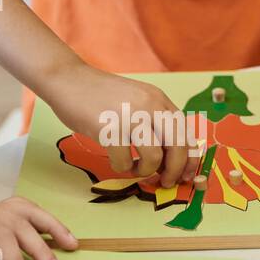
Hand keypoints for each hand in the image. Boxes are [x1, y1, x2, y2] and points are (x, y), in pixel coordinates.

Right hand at [44, 64, 195, 186]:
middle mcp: (150, 105)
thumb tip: (173, 161)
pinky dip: (122, 167)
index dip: (191, 159)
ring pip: (154, 157)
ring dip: (146, 171)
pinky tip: (117, 160)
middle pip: (178, 147)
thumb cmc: (103, 96)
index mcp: (160, 100)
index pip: (187, 134)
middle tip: (166, 182)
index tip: (187, 175)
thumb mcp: (139, 101)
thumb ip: (156, 123)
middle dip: (175, 171)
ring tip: (135, 169)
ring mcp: (129, 115)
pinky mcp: (108, 127)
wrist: (67, 78)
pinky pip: (124, 160)